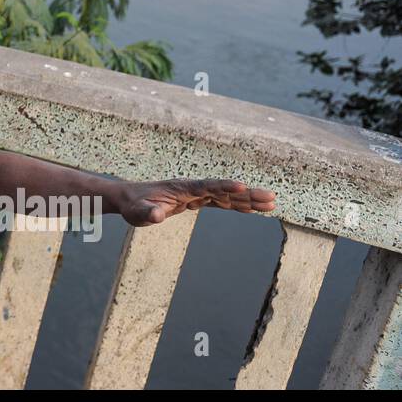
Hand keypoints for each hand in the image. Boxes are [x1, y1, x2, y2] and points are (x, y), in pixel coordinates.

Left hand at [119, 179, 276, 226]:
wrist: (129, 199)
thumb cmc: (132, 206)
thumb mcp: (136, 212)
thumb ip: (146, 213)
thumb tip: (156, 216)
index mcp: (181, 188)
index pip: (206, 186)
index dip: (224, 186)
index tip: (243, 185)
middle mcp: (191, 188)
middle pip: (223, 190)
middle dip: (247, 193)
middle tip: (271, 197)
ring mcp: (195, 194)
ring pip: (226, 196)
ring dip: (248, 199)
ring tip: (272, 203)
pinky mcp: (196, 200)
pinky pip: (221, 202)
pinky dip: (237, 205)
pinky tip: (253, 209)